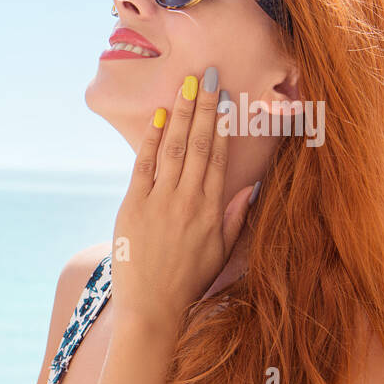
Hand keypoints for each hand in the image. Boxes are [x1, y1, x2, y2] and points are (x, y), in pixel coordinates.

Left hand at [112, 70, 256, 331]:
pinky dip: (152, 140)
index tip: (224, 98)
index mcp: (212, 209)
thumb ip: (234, 217)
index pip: (219, 156)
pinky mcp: (134, 206)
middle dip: (204, 107)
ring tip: (187, 86)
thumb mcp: (221, 252)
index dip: (222, 124)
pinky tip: (159, 117)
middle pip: (199, 143)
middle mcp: (189, 199)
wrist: (152, 307)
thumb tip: (249, 187)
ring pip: (175, 147)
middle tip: (207, 76)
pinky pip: (144, 165)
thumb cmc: (187, 282)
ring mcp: (161, 201)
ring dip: (181, 113)